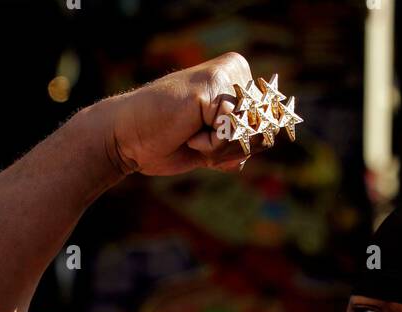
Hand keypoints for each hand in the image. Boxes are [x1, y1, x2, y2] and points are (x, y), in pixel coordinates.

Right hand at [97, 51, 254, 176]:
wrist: (129, 139)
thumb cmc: (168, 141)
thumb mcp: (216, 148)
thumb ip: (247, 143)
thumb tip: (272, 136)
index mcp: (241, 82)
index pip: (267, 130)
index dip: (239, 150)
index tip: (208, 140)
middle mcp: (236, 72)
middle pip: (261, 132)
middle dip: (230, 150)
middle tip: (196, 138)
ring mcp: (226, 76)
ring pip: (247, 134)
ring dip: (219, 149)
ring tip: (191, 133)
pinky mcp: (212, 86)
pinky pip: (229, 134)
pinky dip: (208, 145)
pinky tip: (186, 129)